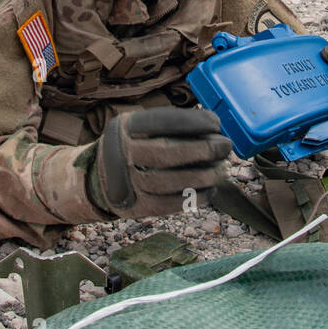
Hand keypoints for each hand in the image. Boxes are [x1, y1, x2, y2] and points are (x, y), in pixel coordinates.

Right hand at [91, 108, 231, 218]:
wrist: (101, 180)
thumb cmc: (134, 147)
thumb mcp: (139, 126)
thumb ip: (169, 125)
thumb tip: (213, 129)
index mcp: (125, 128)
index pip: (161, 121)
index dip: (193, 121)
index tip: (216, 123)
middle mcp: (122, 154)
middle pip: (167, 153)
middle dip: (203, 149)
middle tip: (225, 146)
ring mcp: (129, 183)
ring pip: (172, 181)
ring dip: (204, 175)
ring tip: (221, 169)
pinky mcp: (139, 206)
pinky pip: (172, 204)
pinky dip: (196, 197)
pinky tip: (210, 189)